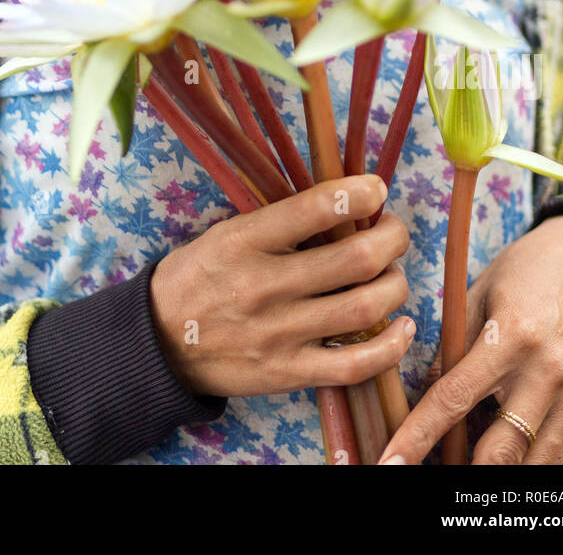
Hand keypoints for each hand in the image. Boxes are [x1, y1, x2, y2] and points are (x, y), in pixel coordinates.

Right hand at [149, 174, 415, 397]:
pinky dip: (390, 346)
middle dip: (392, 238)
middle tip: (393, 231)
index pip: (315, 208)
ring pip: (365, 308)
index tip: (376, 189)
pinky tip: (402, 327)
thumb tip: (346, 204)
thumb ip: (280, 221)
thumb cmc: (200, 276)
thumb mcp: (227, 233)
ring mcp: (279, 334)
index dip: (360, 194)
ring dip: (395, 286)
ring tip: (393, 275)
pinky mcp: (288, 373)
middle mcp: (264, 286)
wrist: (160, 343)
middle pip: (356, 258)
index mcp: (245, 241)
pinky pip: (355, 365)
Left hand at [378, 213, 562, 465]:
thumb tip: (425, 393)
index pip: (455, 398)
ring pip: (530, 463)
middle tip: (427, 472)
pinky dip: (525, 463)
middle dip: (460, 472)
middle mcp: (546, 372)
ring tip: (462, 467)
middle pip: (499, 450)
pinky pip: (553, 454)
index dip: (419, 435)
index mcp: (512, 336)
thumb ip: (453, 346)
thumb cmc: (530, 269)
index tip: (393, 460)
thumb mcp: (480, 294)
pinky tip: (501, 457)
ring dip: (493, 473)